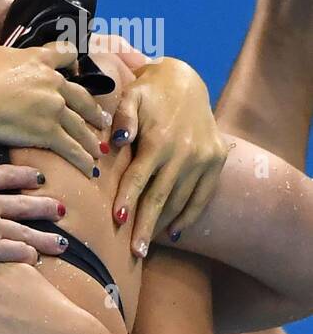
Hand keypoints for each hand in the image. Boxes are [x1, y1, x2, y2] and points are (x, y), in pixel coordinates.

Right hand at [0, 42, 109, 175]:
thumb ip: (5, 58)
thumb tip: (0, 60)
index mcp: (38, 59)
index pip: (65, 54)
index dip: (73, 63)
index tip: (76, 71)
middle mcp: (53, 82)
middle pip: (81, 97)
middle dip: (93, 110)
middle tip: (101, 119)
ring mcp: (53, 108)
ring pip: (80, 125)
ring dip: (90, 138)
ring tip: (97, 148)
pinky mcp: (48, 131)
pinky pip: (71, 147)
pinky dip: (82, 159)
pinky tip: (89, 168)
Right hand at [0, 160, 68, 273]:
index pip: (5, 175)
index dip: (24, 176)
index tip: (39, 178)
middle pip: (22, 203)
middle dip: (43, 206)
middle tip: (61, 209)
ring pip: (25, 230)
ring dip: (44, 237)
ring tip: (63, 243)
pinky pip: (14, 252)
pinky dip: (27, 255)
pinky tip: (37, 260)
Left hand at [108, 54, 227, 255]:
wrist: (185, 81)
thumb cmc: (148, 93)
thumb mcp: (131, 97)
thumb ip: (122, 117)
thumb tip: (117, 140)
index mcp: (160, 140)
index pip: (140, 177)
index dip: (127, 199)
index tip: (117, 220)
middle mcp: (185, 153)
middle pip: (160, 197)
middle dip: (145, 225)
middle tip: (134, 253)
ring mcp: (204, 158)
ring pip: (181, 199)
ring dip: (164, 224)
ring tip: (146, 246)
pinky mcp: (217, 160)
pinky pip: (203, 195)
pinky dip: (189, 215)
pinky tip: (173, 231)